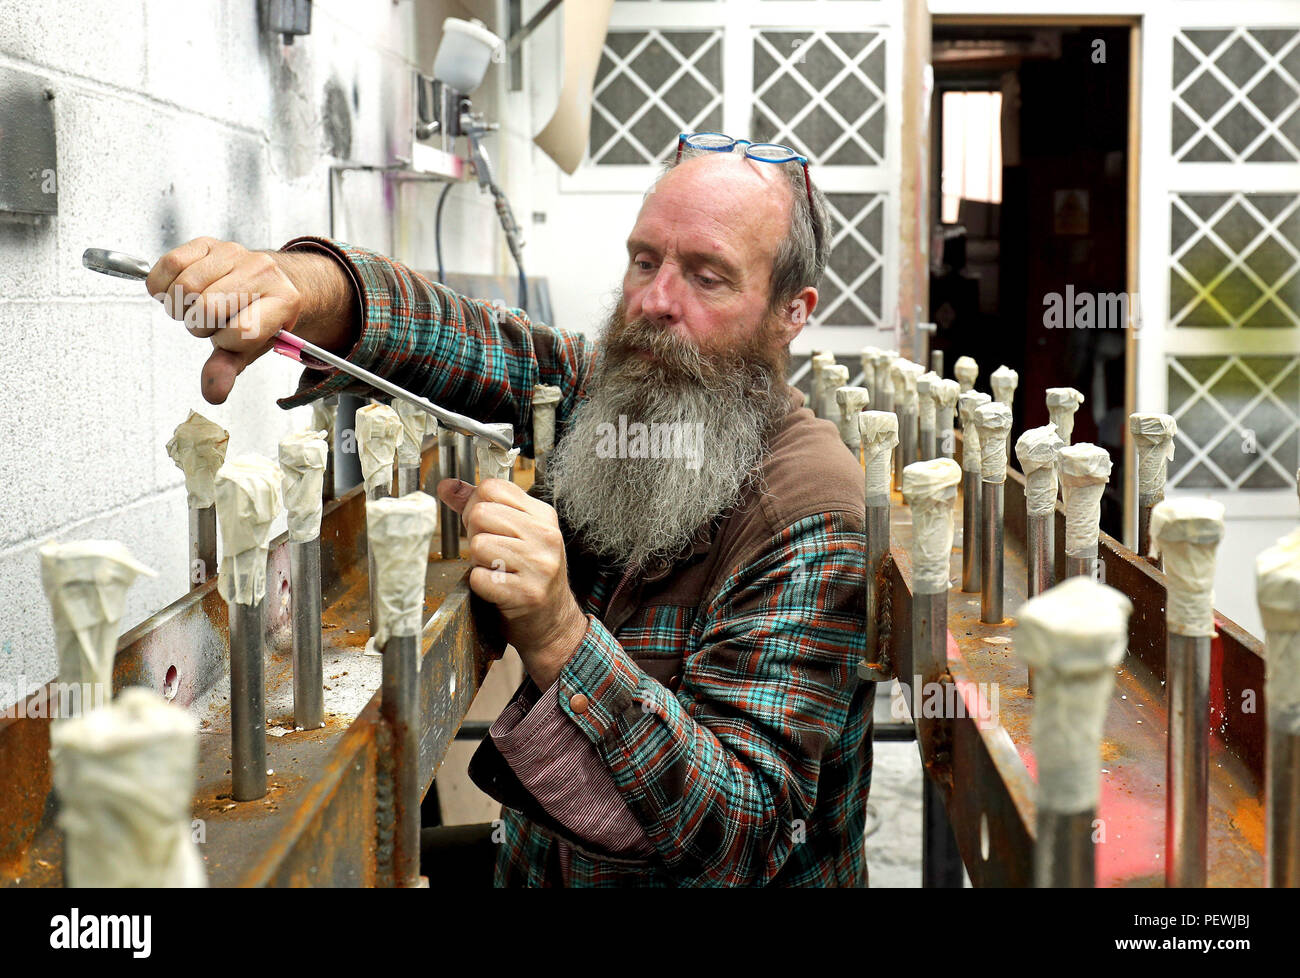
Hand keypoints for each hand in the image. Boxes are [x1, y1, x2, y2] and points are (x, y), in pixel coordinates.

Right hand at [146, 237, 357, 403]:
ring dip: (180, 307)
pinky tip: (177, 293)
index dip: (226, 342)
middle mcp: (263, 271)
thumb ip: (228, 369)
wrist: (262, 283)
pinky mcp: (208, 242)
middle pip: (207, 308)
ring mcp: (235, 253)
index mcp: (284, 301)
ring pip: (185, 287)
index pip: (242, 331)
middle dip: (200, 325)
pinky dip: (163, 286)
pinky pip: (170, 264)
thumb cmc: (255, 318)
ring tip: (195, 308)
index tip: (229, 338)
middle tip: (210, 323)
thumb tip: (212, 393)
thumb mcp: (248, 348)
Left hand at [437, 477, 587, 690]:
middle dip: (475, 534)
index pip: (492, 487)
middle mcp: (545, 536)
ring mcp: (538, 564)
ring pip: (478, 544)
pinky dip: (480, 586)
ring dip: (478, 562)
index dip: (476, 505)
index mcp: (543, 515)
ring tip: (497, 571)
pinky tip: (498, 589)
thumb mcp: (515, 534)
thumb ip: (480, 507)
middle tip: (491, 554)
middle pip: (481, 513)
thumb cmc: (530, 576)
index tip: (485, 525)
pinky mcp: (526, 592)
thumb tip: (447, 486)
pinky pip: (480, 577)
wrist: (553, 623)